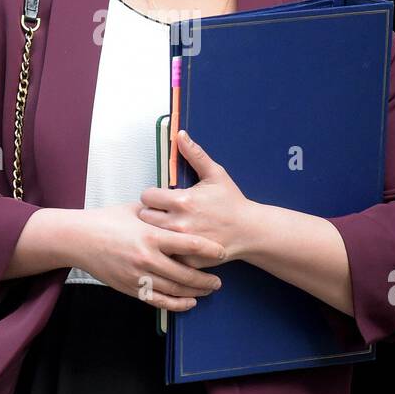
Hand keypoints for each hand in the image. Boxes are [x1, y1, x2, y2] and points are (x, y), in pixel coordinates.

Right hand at [72, 201, 225, 312]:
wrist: (79, 239)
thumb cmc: (107, 220)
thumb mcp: (135, 210)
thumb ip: (159, 212)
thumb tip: (178, 205)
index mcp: (150, 235)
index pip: (188, 245)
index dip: (209, 250)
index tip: (222, 252)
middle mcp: (146, 258)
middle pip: (185, 273)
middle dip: (206, 279)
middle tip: (219, 280)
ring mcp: (138, 276)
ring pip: (174, 290)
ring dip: (195, 292)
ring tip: (209, 290)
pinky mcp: (131, 288)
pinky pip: (158, 301)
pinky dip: (177, 304)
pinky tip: (189, 302)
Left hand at [138, 130, 256, 268]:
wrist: (249, 231)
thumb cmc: (231, 202)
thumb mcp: (215, 174)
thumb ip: (195, 154)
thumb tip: (180, 135)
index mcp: (182, 200)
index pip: (147, 196)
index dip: (152, 195)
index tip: (160, 198)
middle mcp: (179, 223)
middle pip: (144, 216)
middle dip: (151, 213)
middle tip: (163, 212)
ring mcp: (182, 243)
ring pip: (152, 236)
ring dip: (156, 230)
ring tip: (168, 226)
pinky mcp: (186, 259)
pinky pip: (166, 253)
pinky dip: (168, 248)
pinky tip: (176, 242)